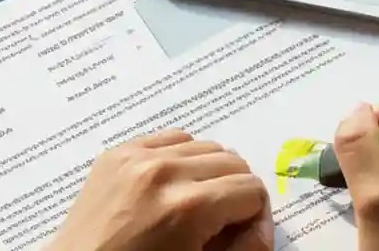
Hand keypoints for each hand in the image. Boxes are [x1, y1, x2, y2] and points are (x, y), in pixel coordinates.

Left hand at [48, 130, 273, 250]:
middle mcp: (165, 172)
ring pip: (206, 147)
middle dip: (235, 194)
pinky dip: (181, 159)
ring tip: (194, 204)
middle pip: (234, 163)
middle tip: (221, 223)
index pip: (253, 190)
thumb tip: (261, 226)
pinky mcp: (117, 153)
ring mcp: (137, 158)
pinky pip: (172, 139)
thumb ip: (244, 247)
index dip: (255, 217)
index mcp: (189, 207)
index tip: (243, 237)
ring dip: (209, 174)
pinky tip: (171, 186)